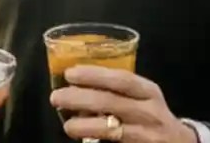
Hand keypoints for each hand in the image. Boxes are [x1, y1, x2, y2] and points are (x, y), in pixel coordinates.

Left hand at [49, 66, 197, 142]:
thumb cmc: (153, 115)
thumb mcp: (145, 97)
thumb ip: (120, 90)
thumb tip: (77, 84)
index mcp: (149, 91)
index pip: (121, 79)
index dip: (94, 75)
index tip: (70, 74)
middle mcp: (149, 112)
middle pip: (111, 103)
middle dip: (80, 99)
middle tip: (56, 97)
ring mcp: (146, 135)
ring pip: (111, 129)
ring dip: (85, 126)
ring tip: (67, 124)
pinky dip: (96, 141)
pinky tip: (83, 140)